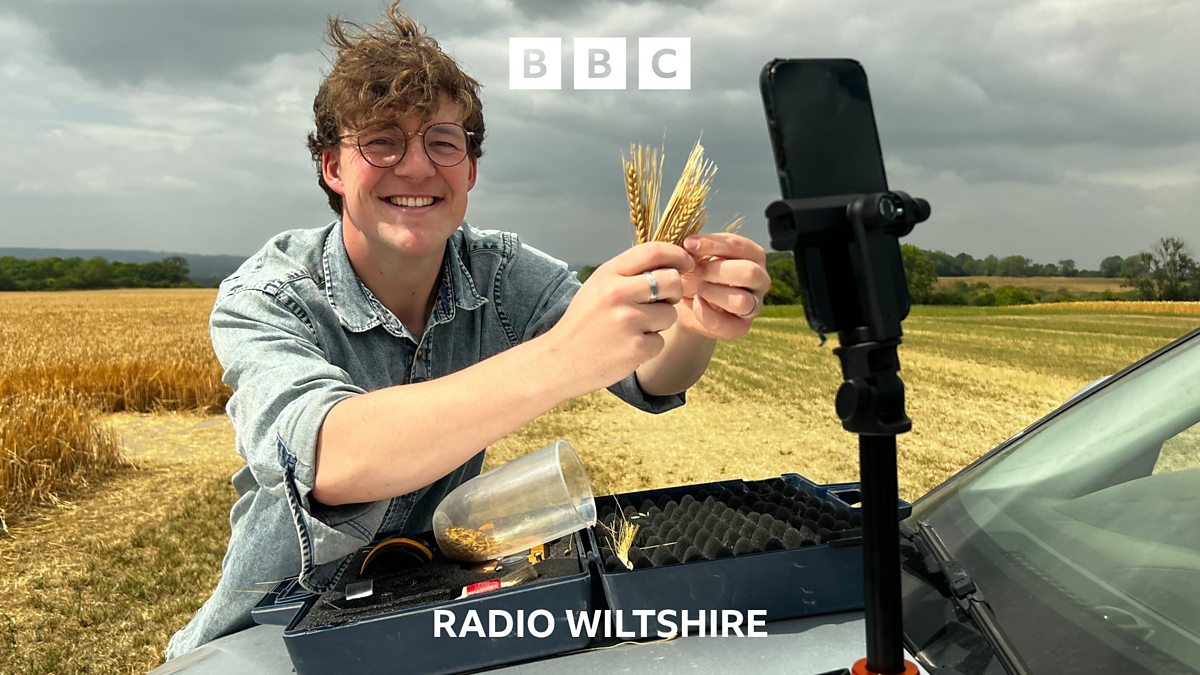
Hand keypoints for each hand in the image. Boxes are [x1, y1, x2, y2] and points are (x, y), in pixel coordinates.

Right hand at [544, 242, 694, 396]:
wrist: (560, 361)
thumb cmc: (583, 323)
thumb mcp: (598, 287)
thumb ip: (628, 273)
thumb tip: (669, 262)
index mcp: (608, 274)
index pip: (653, 251)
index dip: (677, 254)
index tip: (686, 262)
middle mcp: (618, 294)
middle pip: (672, 281)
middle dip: (674, 291)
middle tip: (662, 300)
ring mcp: (628, 321)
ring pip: (670, 314)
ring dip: (660, 322)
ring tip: (634, 329)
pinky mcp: (636, 348)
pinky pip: (661, 341)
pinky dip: (649, 346)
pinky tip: (627, 347)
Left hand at [676, 233, 769, 339]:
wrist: (684, 303)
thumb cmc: (694, 273)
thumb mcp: (694, 257)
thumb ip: (695, 249)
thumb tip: (690, 244)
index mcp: (752, 255)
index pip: (738, 246)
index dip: (712, 244)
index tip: (688, 244)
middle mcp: (760, 279)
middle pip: (749, 273)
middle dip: (716, 271)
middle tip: (694, 270)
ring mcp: (754, 305)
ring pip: (742, 301)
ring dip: (713, 293)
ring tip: (698, 289)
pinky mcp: (741, 327)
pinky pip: (727, 324)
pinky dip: (705, 313)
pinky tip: (696, 303)